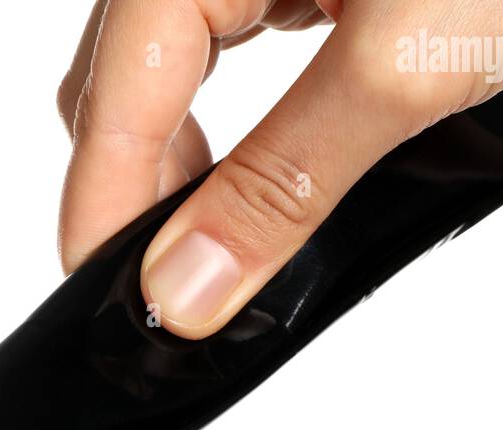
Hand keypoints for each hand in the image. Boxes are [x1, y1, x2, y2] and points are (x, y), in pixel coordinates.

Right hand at [56, 0, 502, 336]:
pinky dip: (237, 125)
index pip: (116, 94)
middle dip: (140, 190)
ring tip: (228, 241)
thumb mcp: (399, 71)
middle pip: (124, 81)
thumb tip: (188, 287)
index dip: (103, 212)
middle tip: (178, 288)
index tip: (105, 304)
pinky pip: (229, 51)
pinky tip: (272, 166)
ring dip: (188, 162)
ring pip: (173, 71)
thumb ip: (280, 185)